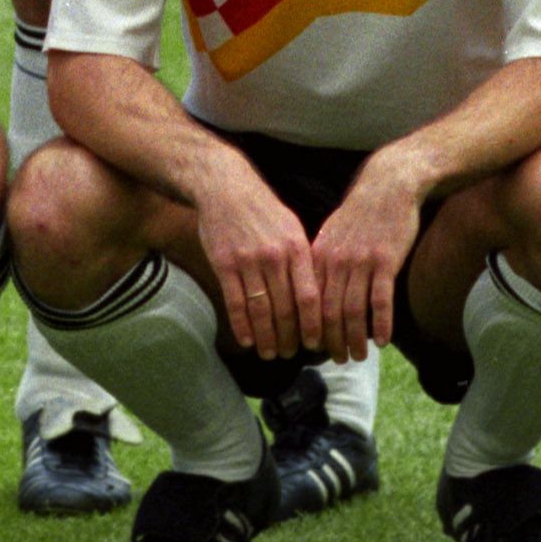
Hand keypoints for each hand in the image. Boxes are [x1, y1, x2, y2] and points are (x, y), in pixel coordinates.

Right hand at [191, 170, 318, 362]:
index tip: (316, 343)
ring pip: (260, 310)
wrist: (226, 187)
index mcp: (296, 248)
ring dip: (266, 337)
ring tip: (269, 354)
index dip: (313, 324)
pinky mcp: (224, 264)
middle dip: (289, 337)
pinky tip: (246, 341)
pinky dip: (241, 325)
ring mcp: (247, 261)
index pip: (309, 296)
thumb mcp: (291, 227)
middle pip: (285, 309)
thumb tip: (316, 295)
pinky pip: (235, 302)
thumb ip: (303, 259)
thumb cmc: (263, 209)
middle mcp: (274, 257)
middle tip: (290, 354)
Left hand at [304, 154, 425, 360]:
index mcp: (318, 256)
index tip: (311, 348)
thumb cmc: (360, 212)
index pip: (307, 302)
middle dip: (331, 341)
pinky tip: (382, 341)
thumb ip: (322, 263)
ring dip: (355, 339)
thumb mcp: (331, 234)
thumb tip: (312, 293)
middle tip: (336, 360)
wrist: (388, 185)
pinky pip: (380, 300)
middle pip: (328, 312)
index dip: (308, 329)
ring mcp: (360, 262)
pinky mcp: (385, 261)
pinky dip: (380, 323)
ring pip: (353, 311)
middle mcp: (335, 261)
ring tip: (358, 356)